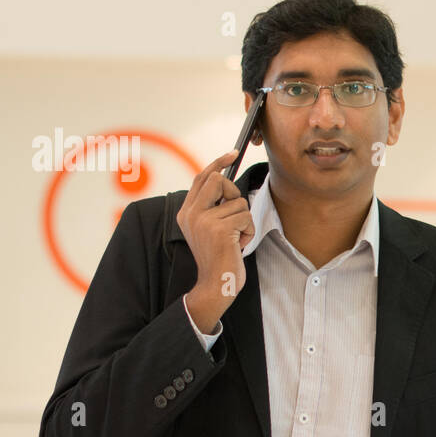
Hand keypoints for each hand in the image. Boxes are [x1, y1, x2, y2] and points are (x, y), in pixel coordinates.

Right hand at [178, 149, 254, 329]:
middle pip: (218, 180)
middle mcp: (191, 214)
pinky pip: (246, 217)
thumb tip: (224, 181)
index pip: (201, 177)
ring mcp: (204, 221)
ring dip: (244, 221)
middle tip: (235, 216)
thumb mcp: (210, 228)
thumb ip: (212, 207)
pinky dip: (248, 231)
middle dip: (234, 194)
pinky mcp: (219, 229)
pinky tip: (239, 246)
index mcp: (187, 212)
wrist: (215, 284)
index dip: (218, 163)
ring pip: (238, 202)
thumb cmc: (219, 257)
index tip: (233, 152)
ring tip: (235, 239)